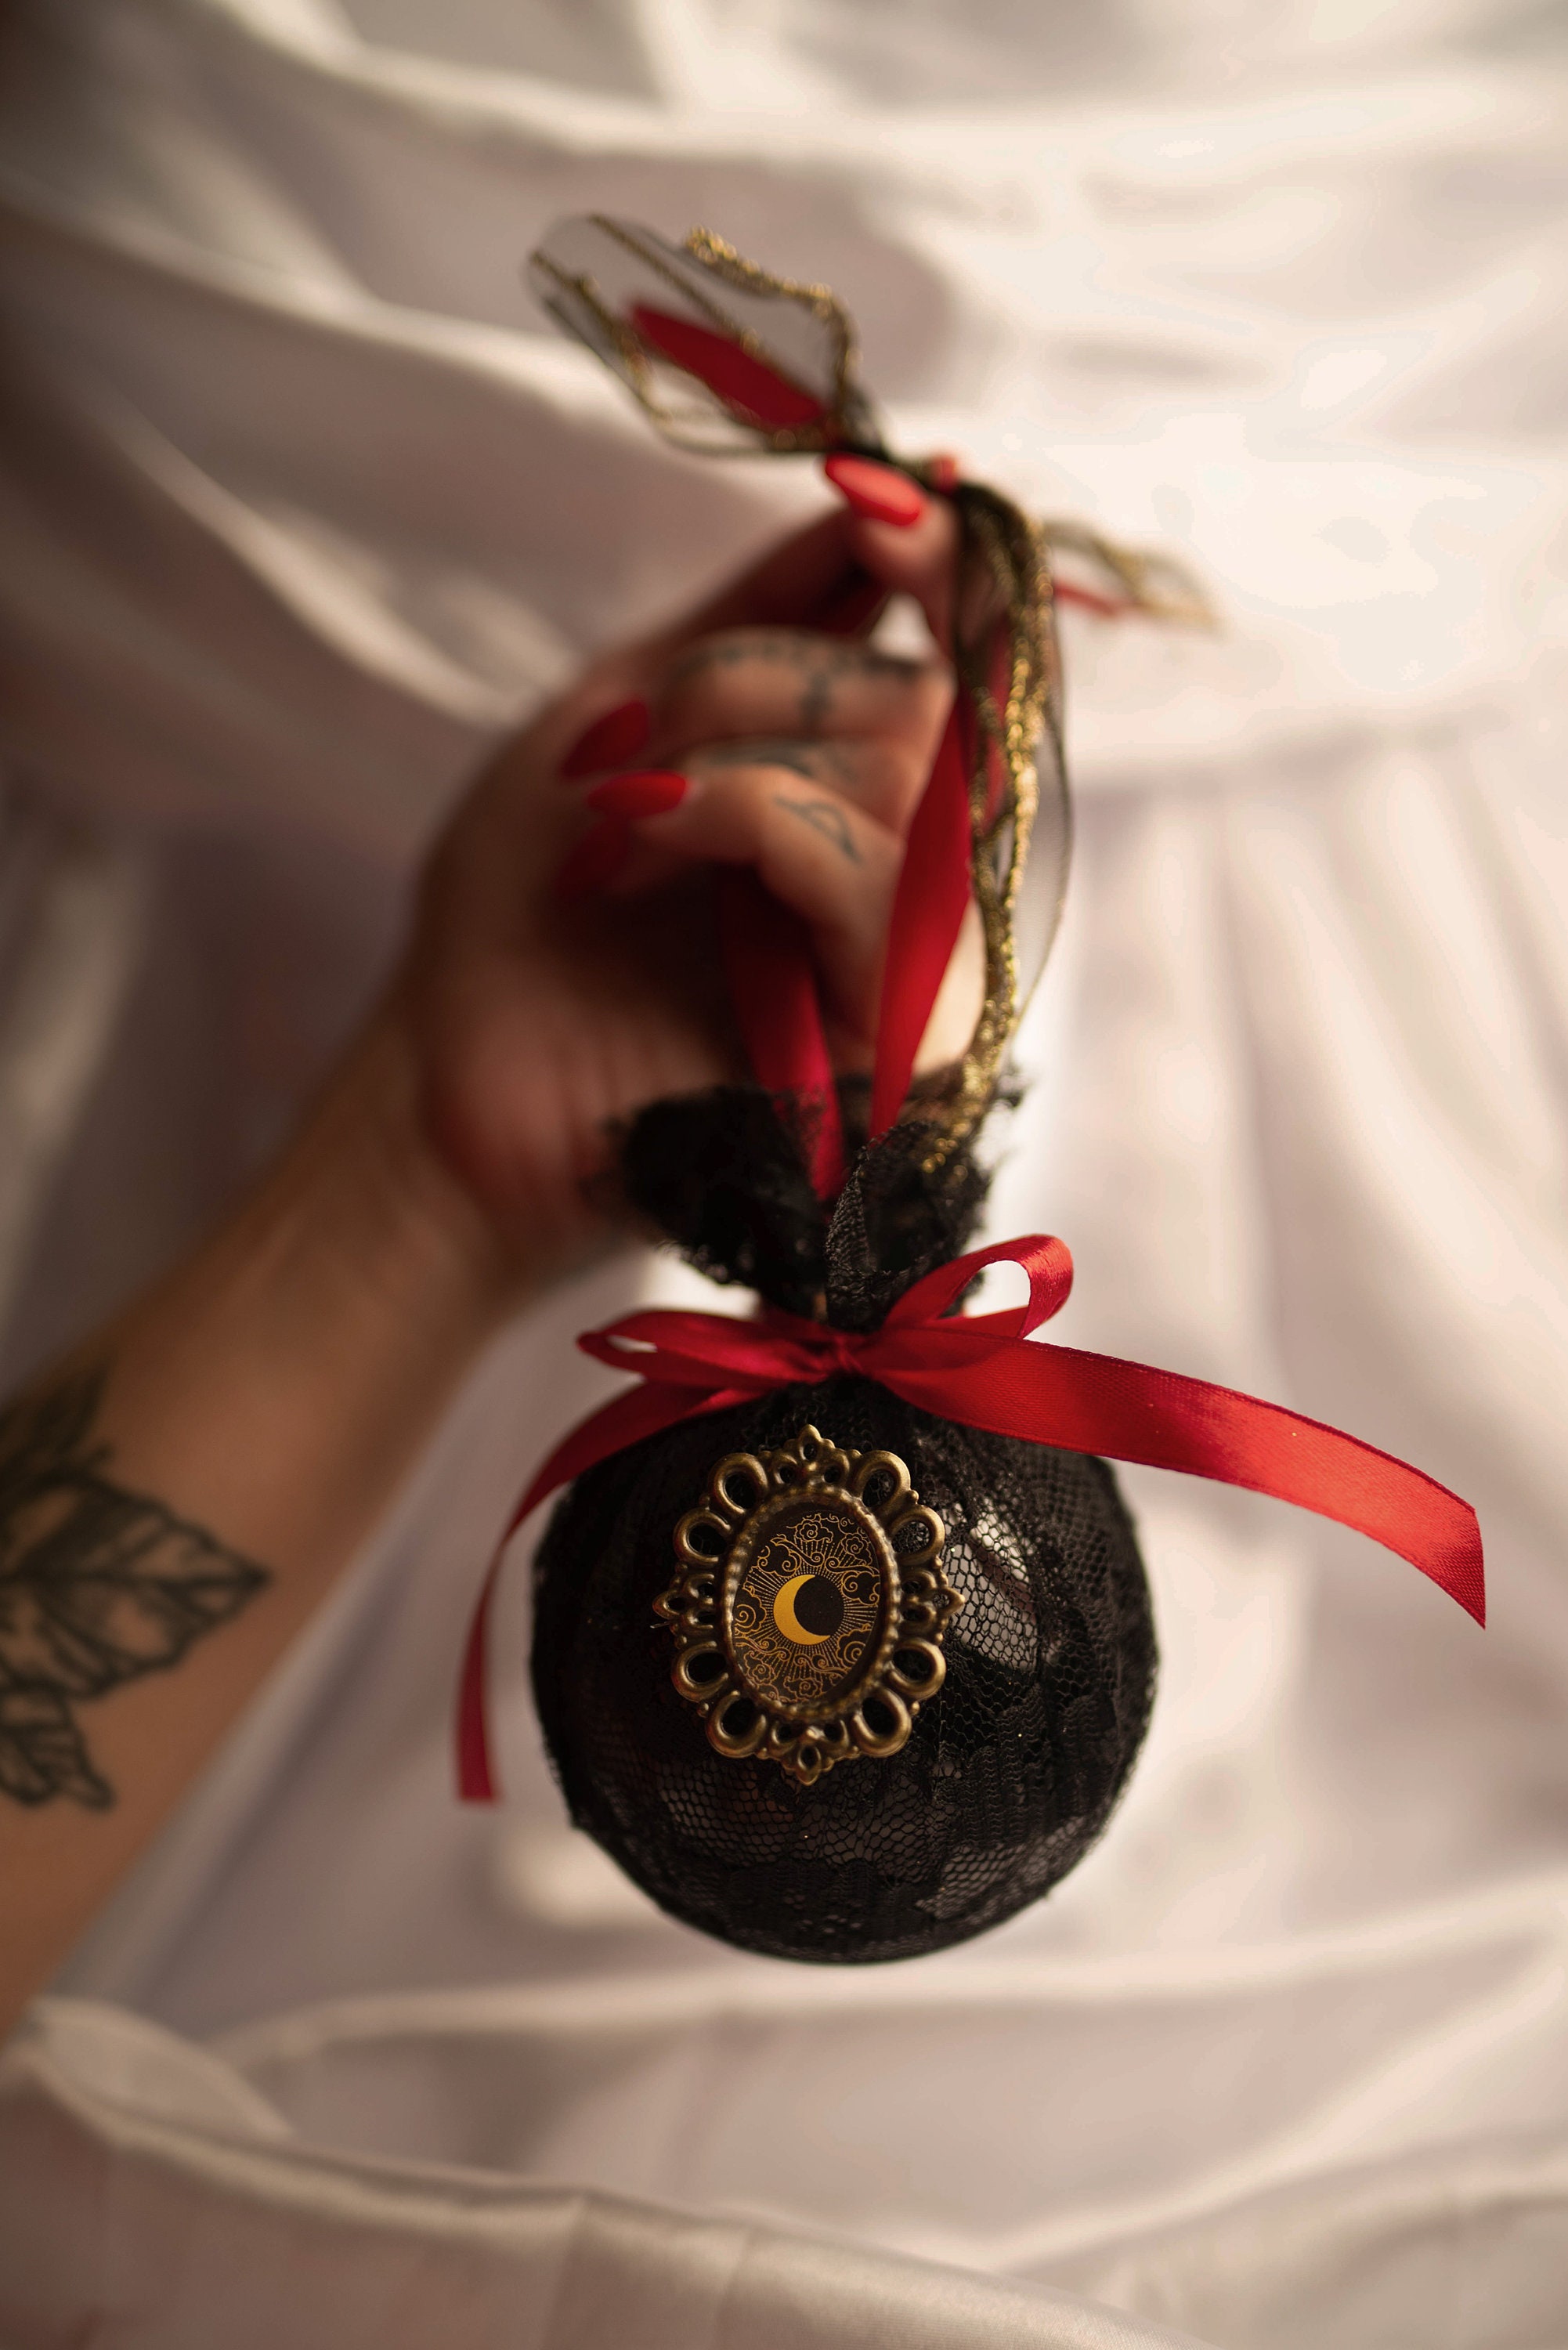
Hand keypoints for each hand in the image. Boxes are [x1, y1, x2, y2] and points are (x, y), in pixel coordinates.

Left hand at [391, 465, 960, 1297]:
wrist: (439, 1077)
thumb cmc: (523, 913)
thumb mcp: (630, 709)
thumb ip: (769, 613)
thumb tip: (905, 483)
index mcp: (871, 804)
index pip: (980, 666)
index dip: (947, 569)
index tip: (871, 497)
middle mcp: (920, 884)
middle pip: (927, 700)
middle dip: (749, 684)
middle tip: (618, 757)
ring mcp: (916, 968)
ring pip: (906, 772)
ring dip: (724, 758)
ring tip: (612, 823)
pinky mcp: (897, 1049)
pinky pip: (879, 874)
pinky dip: (746, 821)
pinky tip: (639, 853)